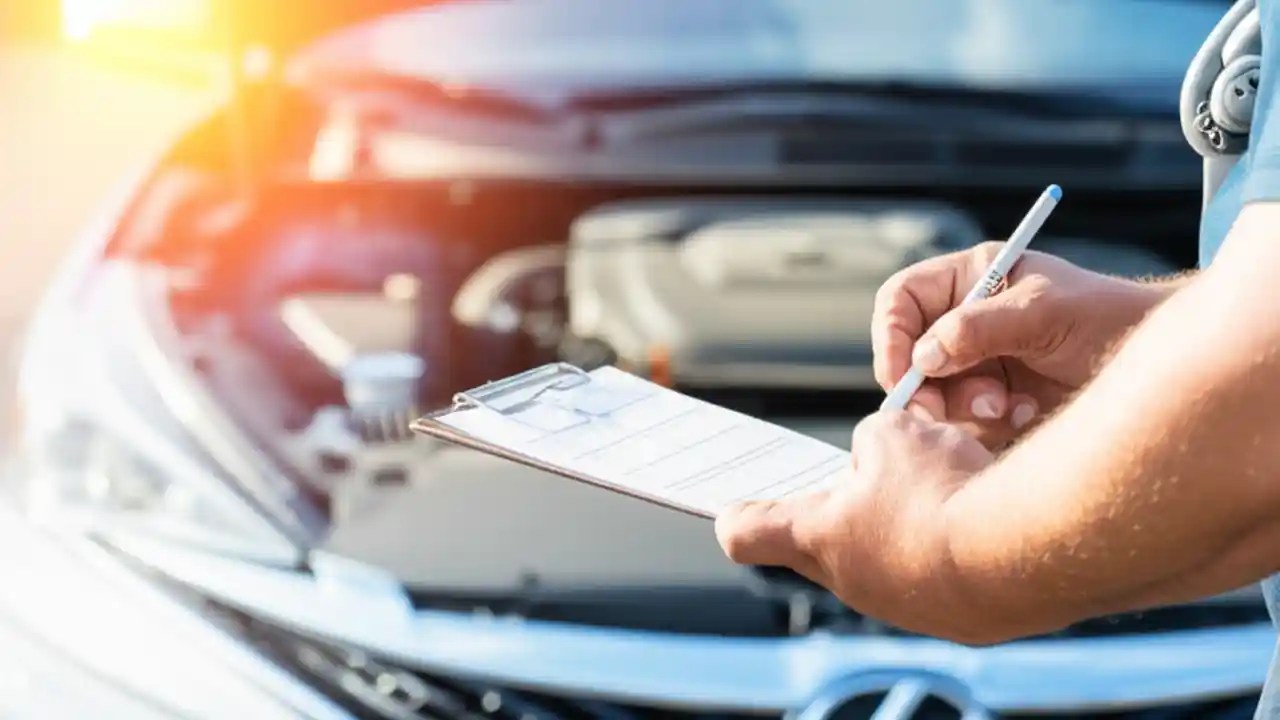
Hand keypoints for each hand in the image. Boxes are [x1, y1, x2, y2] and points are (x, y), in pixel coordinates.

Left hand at [716, 410, 1004, 642]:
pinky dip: (945, 547)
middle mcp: (850, 581)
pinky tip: (971, 518)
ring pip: (882, 558)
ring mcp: (900, 607)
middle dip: (836, 509)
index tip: (735, 506)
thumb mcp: (894, 435)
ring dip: (898, 525)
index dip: (739, 514)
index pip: (746, 534)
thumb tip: (876, 457)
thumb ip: (870, 442)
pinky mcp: (952, 618)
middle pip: (818, 545)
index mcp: (817, 537)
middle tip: (864, 475)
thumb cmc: (942, 493)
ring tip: (936, 489)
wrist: (1022, 552)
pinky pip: (934, 576)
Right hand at [873, 244, 1170, 447]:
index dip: (890, 336)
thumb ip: (978, 328)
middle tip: (944, 414)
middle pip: (909, 358)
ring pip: (933, 397)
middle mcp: (966, 322)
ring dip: (964, 410)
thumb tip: (923, 358)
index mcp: (971, 281)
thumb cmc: (1110, 320)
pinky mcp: (994, 402)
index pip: (902, 301)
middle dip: (928, 388)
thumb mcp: (1044, 312)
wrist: (1158, 372)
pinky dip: (988, 427)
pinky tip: (1026, 413)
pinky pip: (963, 424)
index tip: (902, 376)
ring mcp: (978, 364)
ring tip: (1009, 406)